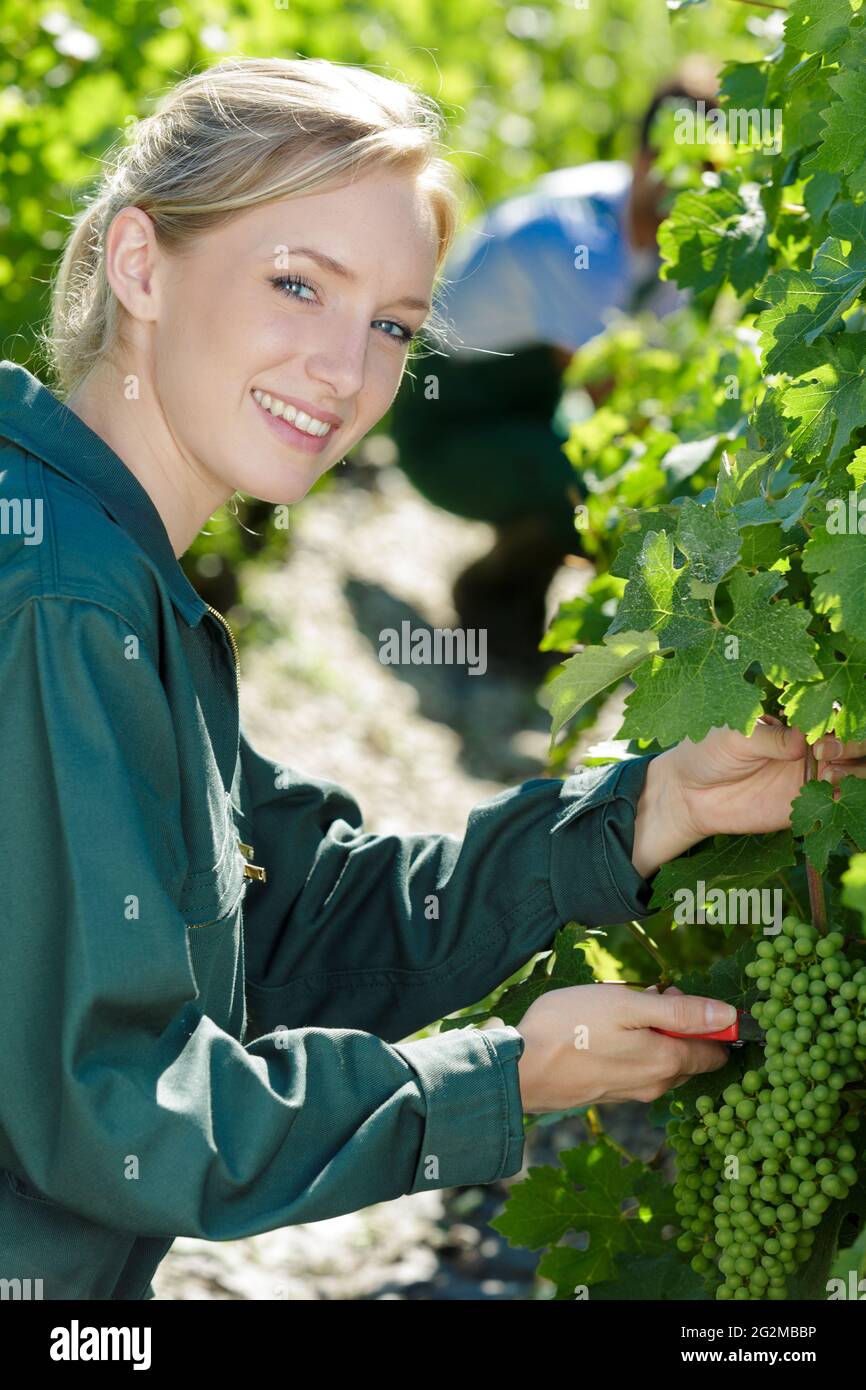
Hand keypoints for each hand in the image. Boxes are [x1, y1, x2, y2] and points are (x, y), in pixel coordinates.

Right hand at [514, 983, 731, 1112]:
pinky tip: (608, 1029)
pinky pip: (639, 1068)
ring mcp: (632, 1093)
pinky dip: (636, 1047)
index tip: (679, 996)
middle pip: (690, 1056)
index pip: (716, 1051)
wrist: (520, 1068)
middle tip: (650, 995)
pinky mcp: (610, 1094)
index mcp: (668, 1063)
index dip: (709, 1022)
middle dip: (681, 1026)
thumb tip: (728, 1016)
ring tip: (623, 1009)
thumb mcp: (626, 1005)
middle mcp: (656, 1085)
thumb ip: (679, 1012)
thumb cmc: (571, 1028)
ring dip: (655, 1034)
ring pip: (663, 1061)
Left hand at [661, 715, 865, 843]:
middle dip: (853, 743)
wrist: (689, 794)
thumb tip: (803, 740)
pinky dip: (847, 797)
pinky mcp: (809, 806)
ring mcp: (814, 775)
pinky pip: (841, 801)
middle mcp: (813, 745)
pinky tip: (830, 796)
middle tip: (823, 751)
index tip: (819, 727)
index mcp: (796, 719)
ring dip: (855, 769)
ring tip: (827, 775)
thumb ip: (769, 738)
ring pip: (859, 769)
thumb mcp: (735, 736)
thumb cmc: (708, 752)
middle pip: (857, 740)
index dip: (841, 716)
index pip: (835, 710)